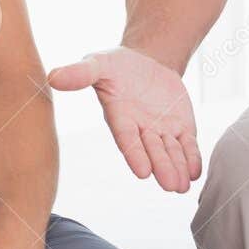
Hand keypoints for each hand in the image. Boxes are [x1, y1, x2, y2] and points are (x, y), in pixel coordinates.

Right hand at [47, 46, 200, 191]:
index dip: (136, 154)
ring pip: (171, 152)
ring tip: (183, 186)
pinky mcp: (180, 127)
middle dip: (163, 167)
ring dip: (178, 168)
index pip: (127, 139)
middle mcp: (140, 129)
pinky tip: (196, 172)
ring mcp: (161, 130)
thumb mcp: (98, 63)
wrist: (146, 62)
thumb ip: (80, 73)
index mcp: (120, 118)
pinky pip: (187, 145)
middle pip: (153, 150)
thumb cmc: (116, 65)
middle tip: (171, 185)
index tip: (143, 171)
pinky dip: (192, 158)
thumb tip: (52, 77)